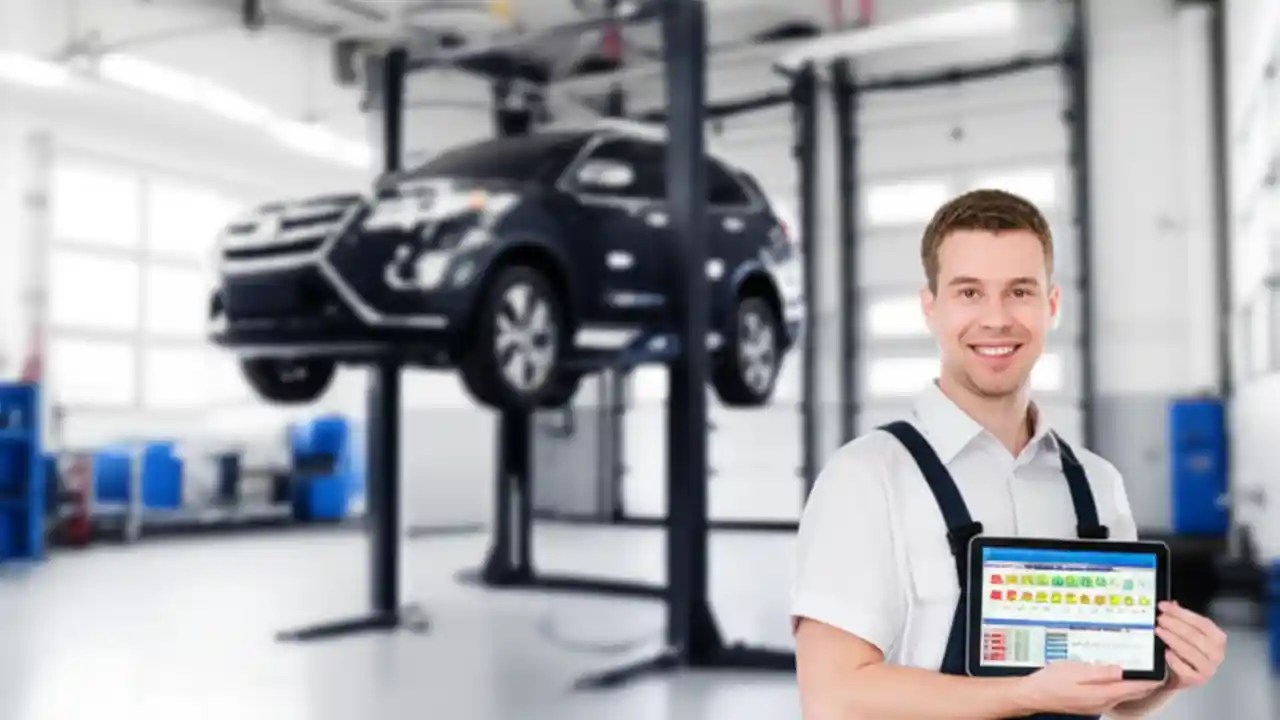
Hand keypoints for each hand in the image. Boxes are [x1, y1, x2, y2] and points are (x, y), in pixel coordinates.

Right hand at [1014, 661, 1163, 715]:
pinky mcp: (1092, 703)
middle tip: (1157, 669)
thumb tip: (1120, 670)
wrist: (1034, 695)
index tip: (1160, 670)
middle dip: (1146, 682)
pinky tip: (1120, 679)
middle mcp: (1103, 702)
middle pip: (1132, 693)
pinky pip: (1114, 695)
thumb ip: (1099, 671)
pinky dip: (1122, 687)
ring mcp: (1098, 704)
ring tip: (1144, 672)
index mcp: (1101, 693)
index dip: (1149, 679)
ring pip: (1124, 695)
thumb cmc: (1050, 681)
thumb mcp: (1074, 670)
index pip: (1133, 687)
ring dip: (1135, 685)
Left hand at [1155, 601, 1226, 689]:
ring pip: (1190, 651)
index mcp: (1216, 638)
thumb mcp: (1184, 632)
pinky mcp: (1196, 680)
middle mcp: (1216, 653)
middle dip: (1175, 625)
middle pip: (1195, 636)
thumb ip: (1180, 618)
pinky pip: (1185, 669)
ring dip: (1173, 639)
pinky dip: (1175, 660)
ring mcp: (1208, 668)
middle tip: (1160, 619)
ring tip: (1158, 631)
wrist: (1177, 675)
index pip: (1202, 622)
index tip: (1164, 606)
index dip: (1181, 613)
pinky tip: (1165, 652)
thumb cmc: (1183, 651)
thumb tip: (1169, 604)